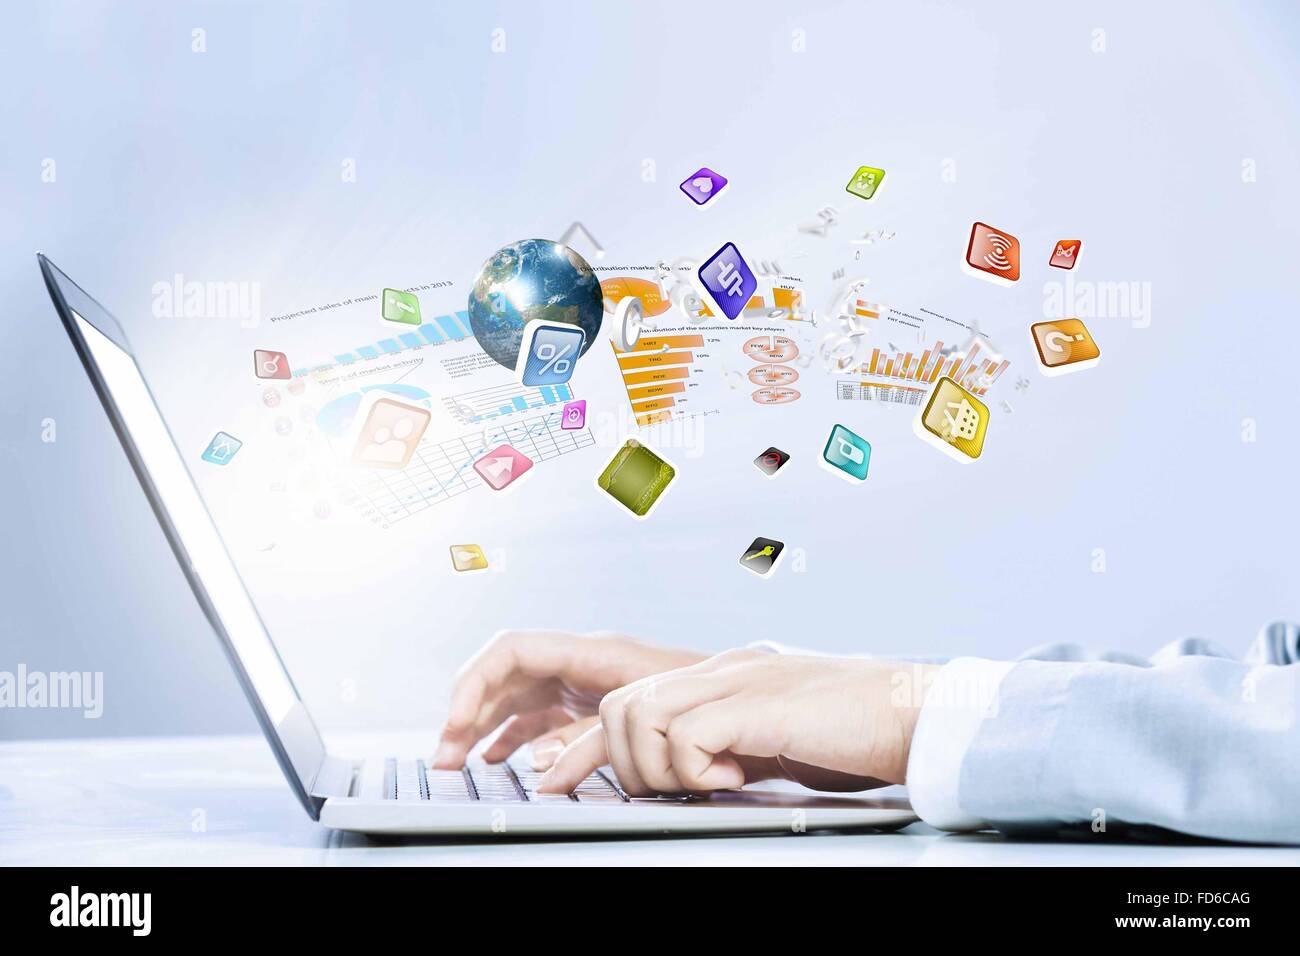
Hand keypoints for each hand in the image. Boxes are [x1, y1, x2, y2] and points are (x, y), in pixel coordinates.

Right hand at [431, 630, 705, 770]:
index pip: (513, 650)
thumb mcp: (647, 714)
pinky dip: (512, 737)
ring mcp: (582, 682)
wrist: (745, 700)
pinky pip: (536, 716)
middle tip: (444, 757)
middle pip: (503, 676)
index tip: (458, 721)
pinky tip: (498, 762)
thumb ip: (591, 736)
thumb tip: (539, 758)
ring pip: (514, 698)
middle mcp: (580, 662)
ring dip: (482, 727)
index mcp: (592, 652)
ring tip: (457, 763)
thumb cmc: (706, 696)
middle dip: (467, 712)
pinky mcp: (589, 705)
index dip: (476, 681)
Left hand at [537, 649, 936, 795]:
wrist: (913, 715)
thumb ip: (725, 745)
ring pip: (638, 711)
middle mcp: (718, 670)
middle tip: (675, 789)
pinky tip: (735, 778)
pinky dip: (696, 767)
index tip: (555, 780)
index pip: (628, 700)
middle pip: (618, 703)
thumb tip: (690, 776)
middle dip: (624, 760)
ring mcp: (736, 679)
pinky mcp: (758, 701)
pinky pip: (686, 731)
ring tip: (706, 783)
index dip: (584, 745)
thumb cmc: (852, 733)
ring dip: (658, 764)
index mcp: (718, 677)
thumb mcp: (770, 740)